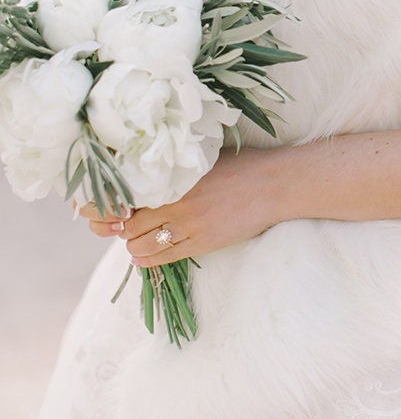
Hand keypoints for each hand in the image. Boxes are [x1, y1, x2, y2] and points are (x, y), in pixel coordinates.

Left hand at [78, 147, 278, 268]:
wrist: (273, 184)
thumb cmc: (240, 166)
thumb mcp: (200, 159)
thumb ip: (172, 170)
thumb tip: (143, 179)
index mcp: (173, 175)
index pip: (126, 195)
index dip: (112, 206)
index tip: (111, 208)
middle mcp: (175, 199)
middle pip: (129, 222)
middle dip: (122, 227)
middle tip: (124, 226)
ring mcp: (188, 223)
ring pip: (142, 243)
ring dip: (133, 244)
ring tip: (135, 241)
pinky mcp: (201, 242)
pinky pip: (163, 257)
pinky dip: (146, 258)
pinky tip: (142, 256)